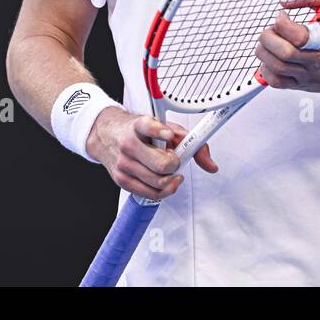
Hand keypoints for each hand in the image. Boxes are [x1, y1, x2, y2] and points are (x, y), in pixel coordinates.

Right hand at [87, 107, 217, 200]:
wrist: (108, 135)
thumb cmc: (141, 132)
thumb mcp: (167, 129)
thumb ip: (192, 143)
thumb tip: (211, 166)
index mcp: (139, 125)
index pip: (147, 126)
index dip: (160, 131)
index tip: (168, 134)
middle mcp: (129, 144)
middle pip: (161, 165)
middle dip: (174, 165)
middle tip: (175, 160)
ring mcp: (123, 164)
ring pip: (158, 182)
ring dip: (171, 179)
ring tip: (170, 170)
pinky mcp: (121, 180)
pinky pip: (150, 193)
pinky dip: (163, 190)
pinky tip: (165, 179)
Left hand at [255, 0, 319, 101]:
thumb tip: (286, 0)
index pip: (299, 36)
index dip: (282, 23)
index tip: (282, 16)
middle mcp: (319, 59)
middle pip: (284, 53)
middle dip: (268, 38)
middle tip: (271, 30)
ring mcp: (310, 74)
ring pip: (277, 68)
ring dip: (264, 52)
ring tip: (268, 42)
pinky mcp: (303, 85)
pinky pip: (277, 82)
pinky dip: (265, 70)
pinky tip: (270, 59)